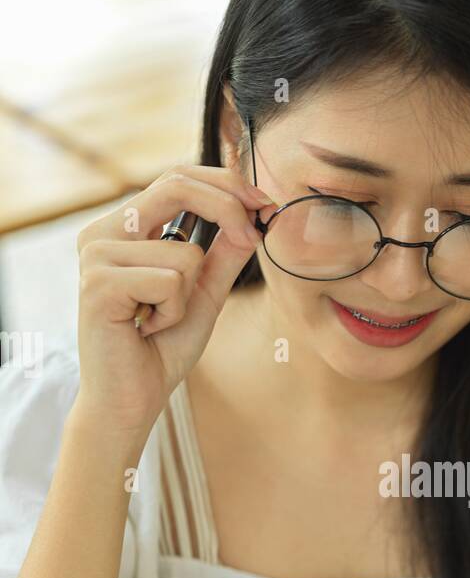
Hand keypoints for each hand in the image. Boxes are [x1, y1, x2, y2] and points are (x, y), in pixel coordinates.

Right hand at [75, 164, 272, 435]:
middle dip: (229, 208)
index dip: (227, 183)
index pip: (177, 178)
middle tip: (254, 237)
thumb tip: (256, 213)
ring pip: (185, 253)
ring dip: (189, 296)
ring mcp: (95, 255)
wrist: (129, 400)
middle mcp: (102, 232)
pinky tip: (146, 329)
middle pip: (177, 185)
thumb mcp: (205, 293)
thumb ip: (225, 253)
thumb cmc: (161, 348)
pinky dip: (172, 312)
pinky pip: (170, 282)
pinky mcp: (98, 284)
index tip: (266, 204)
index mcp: (123, 227)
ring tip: (158, 320)